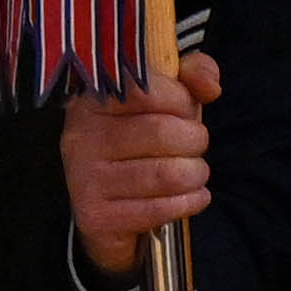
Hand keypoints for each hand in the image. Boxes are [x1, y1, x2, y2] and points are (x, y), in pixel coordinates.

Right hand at [62, 49, 223, 270]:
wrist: (111, 206)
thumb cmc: (144, 143)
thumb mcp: (166, 99)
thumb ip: (191, 75)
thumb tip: (209, 86)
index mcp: (94, 101)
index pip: (146, 89)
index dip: (181, 100)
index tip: (185, 111)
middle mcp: (82, 137)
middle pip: (163, 132)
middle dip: (195, 141)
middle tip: (193, 148)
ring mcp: (84, 178)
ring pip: (168, 174)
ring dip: (196, 175)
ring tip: (192, 173)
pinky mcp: (96, 216)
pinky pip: (161, 209)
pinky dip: (189, 203)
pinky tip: (189, 197)